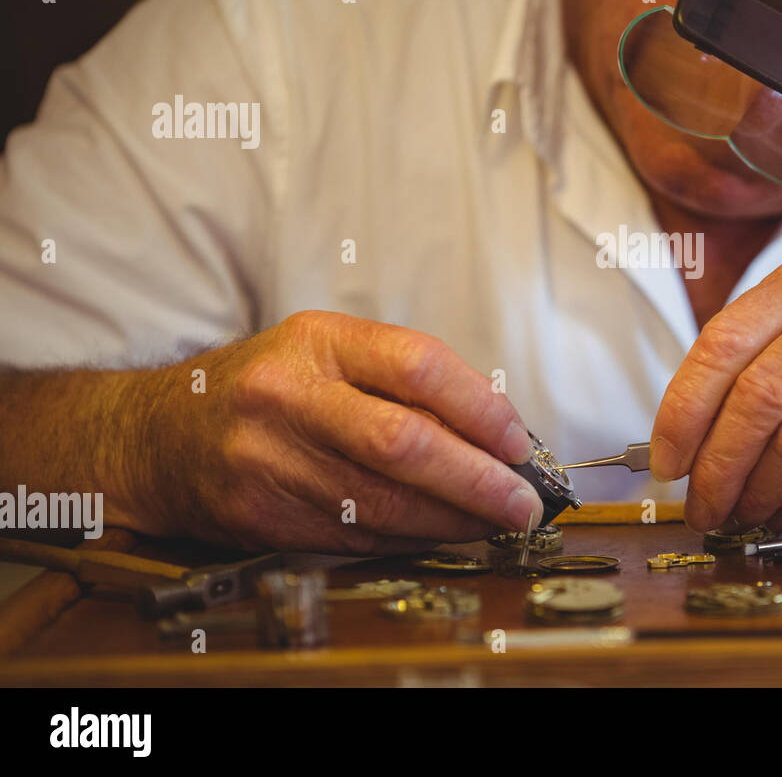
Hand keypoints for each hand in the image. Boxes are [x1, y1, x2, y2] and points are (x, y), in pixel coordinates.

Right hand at [146, 310, 542, 551]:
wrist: (162, 433)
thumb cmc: (266, 385)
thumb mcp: (327, 351)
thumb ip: (401, 380)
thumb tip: (492, 433)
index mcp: (316, 342)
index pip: (417, 366)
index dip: (480, 408)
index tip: (516, 443)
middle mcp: (287, 398)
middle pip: (403, 444)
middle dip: (477, 481)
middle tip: (521, 502)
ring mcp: (268, 461)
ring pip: (383, 504)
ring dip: (451, 520)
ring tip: (492, 521)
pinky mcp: (260, 516)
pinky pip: (354, 537)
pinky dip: (408, 538)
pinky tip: (439, 532)